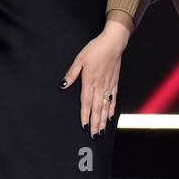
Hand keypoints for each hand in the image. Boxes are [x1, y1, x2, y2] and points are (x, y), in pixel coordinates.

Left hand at [61, 20, 129, 136]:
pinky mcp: (115, 83)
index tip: (84, 126)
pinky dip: (112, 109)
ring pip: (106, 107)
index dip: (85, 115)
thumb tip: (63, 85)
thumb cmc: (96, 49)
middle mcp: (100, 86)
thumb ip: (71, 74)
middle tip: (94, 135)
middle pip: (97, 108)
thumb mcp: (80, 59)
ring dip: (103, 120)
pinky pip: (113, 99)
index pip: (86, 102)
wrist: (113, 43)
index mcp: (90, 81)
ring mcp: (109, 85)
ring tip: (101, 130)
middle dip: (95, 123)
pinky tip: (110, 117)